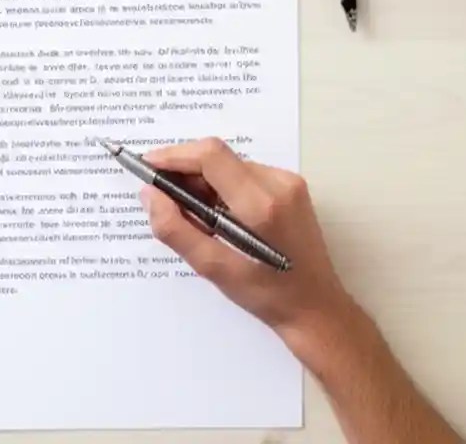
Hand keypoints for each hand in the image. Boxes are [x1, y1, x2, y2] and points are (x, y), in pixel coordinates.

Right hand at [140, 138, 355, 360]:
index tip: (148, 169)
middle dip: (185, 172)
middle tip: (165, 201)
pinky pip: (245, 174)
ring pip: (230, 165)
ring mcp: (289, 183)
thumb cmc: (269, 296)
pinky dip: (222, 188)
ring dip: (204, 182)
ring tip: (194, 219)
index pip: (211, 156)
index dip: (174, 156)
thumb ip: (177, 231)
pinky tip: (218, 218)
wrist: (317, 308)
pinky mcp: (291, 188)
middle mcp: (279, 183)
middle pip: (219, 157)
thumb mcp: (216, 270)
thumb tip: (149, 195)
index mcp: (261, 204)